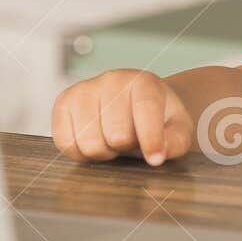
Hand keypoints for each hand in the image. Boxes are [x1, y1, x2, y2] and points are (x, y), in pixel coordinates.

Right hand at [51, 69, 192, 164]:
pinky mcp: (63, 102)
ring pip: (89, 141)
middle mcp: (112, 80)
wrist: (136, 105)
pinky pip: (65, 142)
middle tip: (130, 142)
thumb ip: (176, 141)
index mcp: (144, 82)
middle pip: (116, 134)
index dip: (150, 139)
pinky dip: (79, 153)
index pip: (145, 109)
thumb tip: (159, 153)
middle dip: (125, 148)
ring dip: (103, 152)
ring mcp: (85, 89)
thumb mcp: (178, 129)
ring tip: (112, 141)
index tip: (155, 160)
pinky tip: (93, 142)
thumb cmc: (159, 119)